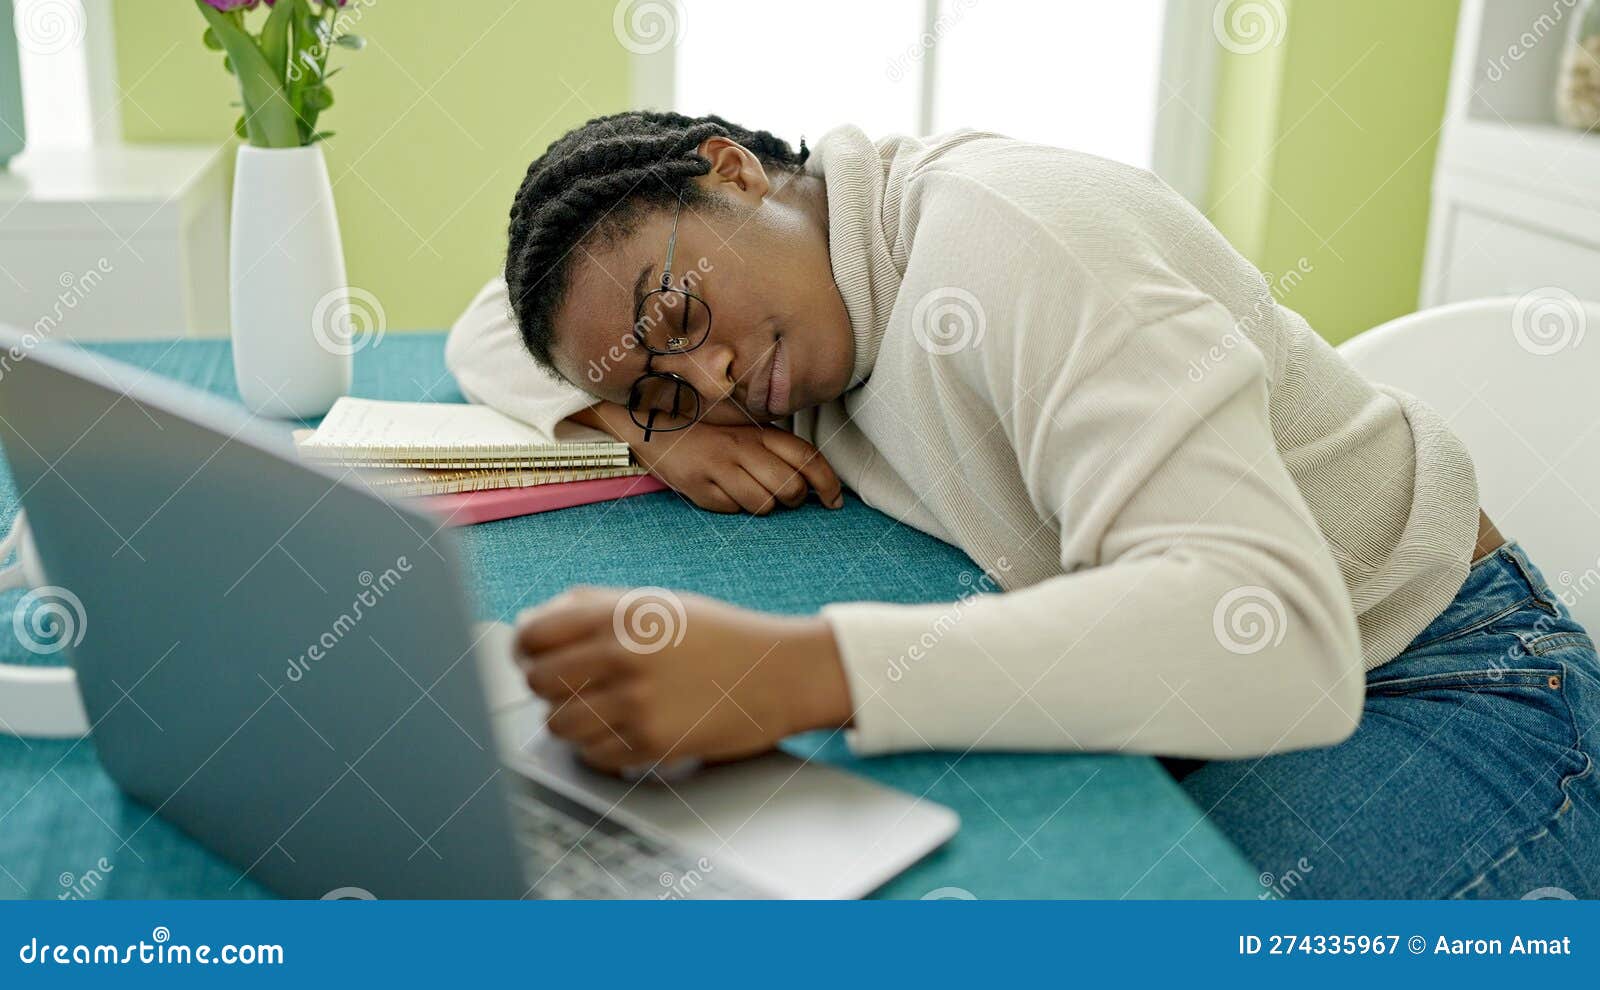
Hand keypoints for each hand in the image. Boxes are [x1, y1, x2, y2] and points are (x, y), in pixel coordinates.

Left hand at [514, 586, 852, 773]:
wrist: (781, 672)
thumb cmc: (720, 636)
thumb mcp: (656, 603)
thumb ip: (592, 606)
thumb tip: (530, 622)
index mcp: (620, 613)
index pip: (532, 635)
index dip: (524, 650)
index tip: (531, 659)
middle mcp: (623, 654)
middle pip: (538, 682)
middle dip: (547, 689)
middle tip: (570, 688)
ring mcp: (636, 702)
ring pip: (559, 725)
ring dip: (572, 722)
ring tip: (602, 712)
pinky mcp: (652, 743)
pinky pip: (594, 755)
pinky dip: (601, 749)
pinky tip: (626, 732)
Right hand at [574, 402, 843, 514]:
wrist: (650, 422)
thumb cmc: (706, 428)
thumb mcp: (744, 427)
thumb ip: (775, 445)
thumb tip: (812, 475)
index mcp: (758, 430)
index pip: (806, 457)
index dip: (827, 482)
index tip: (835, 500)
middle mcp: (742, 447)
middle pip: (791, 487)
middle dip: (796, 500)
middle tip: (786, 497)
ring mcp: (720, 467)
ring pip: (766, 504)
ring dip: (766, 506)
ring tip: (751, 493)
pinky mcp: (699, 486)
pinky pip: (733, 510)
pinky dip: (735, 507)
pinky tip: (723, 492)